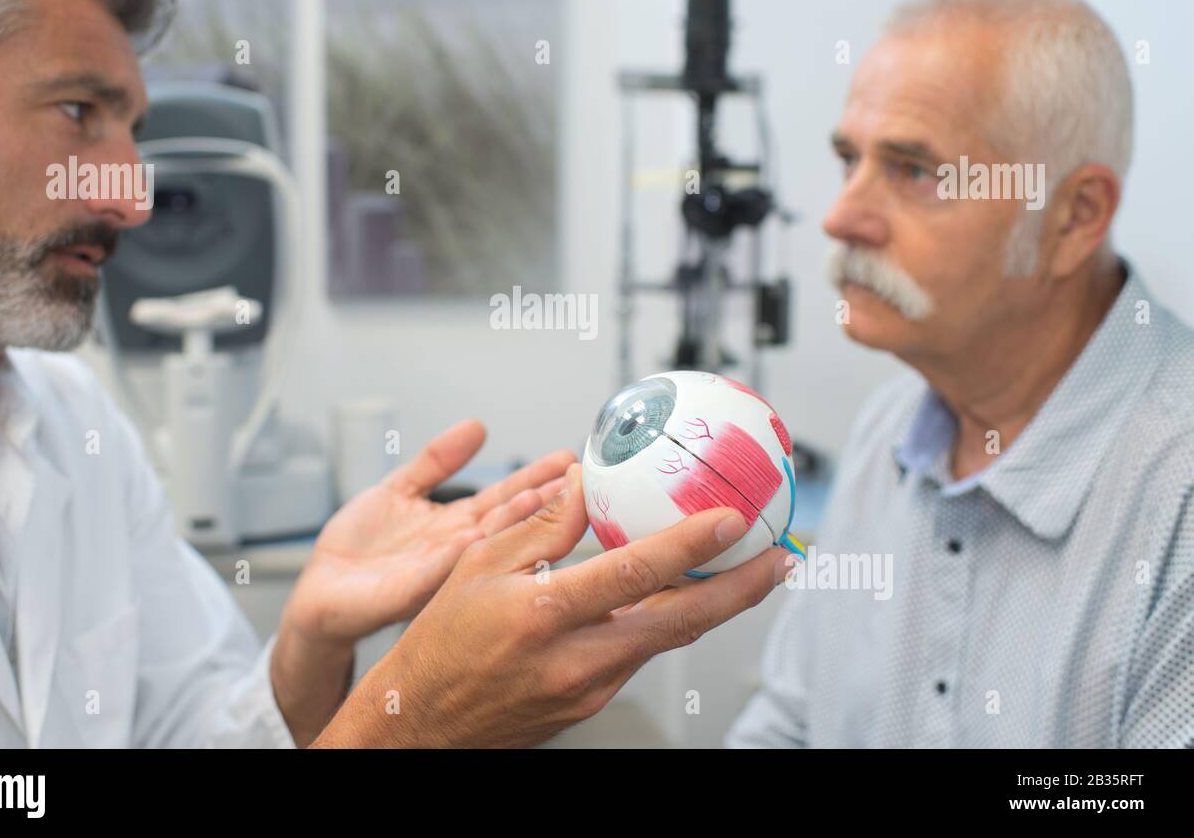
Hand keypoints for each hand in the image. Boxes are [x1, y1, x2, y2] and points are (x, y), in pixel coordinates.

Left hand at [283, 419, 574, 646]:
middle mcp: (454, 551)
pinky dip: (450, 556)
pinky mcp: (404, 594)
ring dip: (508, 527)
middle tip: (573, 482)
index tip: (567, 460)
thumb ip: (436, 461)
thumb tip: (477, 426)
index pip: (504, 498)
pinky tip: (469, 535)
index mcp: (456, 527)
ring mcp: (433, 574)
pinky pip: (431, 574)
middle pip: (504, 523)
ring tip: (539, 501)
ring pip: (480, 549)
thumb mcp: (399, 488)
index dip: (534, 479)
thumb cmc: (361, 548)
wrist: (321, 593)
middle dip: (539, 502)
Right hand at [312, 463, 793, 747]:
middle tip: (783, 558)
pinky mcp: (592, 703)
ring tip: (748, 569)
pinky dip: (668, 621)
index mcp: (543, 616)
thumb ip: (541, 525)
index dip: (688, 546)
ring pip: (666, 640)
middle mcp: (576, 659)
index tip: (730, 519)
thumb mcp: (477, 566)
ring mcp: (589, 689)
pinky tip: (680, 596)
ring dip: (712, 605)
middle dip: (741, 591)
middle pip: (680, 623)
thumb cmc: (439, 643)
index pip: (632, 575)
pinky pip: (639, 653)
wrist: (423, 724)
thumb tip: (586, 480)